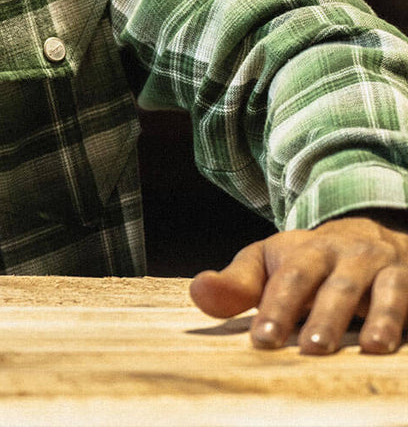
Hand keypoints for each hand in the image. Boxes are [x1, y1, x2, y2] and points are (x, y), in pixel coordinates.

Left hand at [189, 213, 407, 353]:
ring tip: (370, 348)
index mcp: (305, 251)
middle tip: (311, 348)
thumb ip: (236, 284)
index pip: (289, 279)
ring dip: (377, 317)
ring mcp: (381, 269)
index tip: (263, 339)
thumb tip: (198, 293)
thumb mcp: (268, 265)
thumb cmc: (307, 262)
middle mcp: (345, 256)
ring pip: (381, 291)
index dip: (276, 307)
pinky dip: (405, 319)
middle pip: (334, 285)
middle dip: (324, 316)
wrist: (367, 236)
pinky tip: (396, 344)